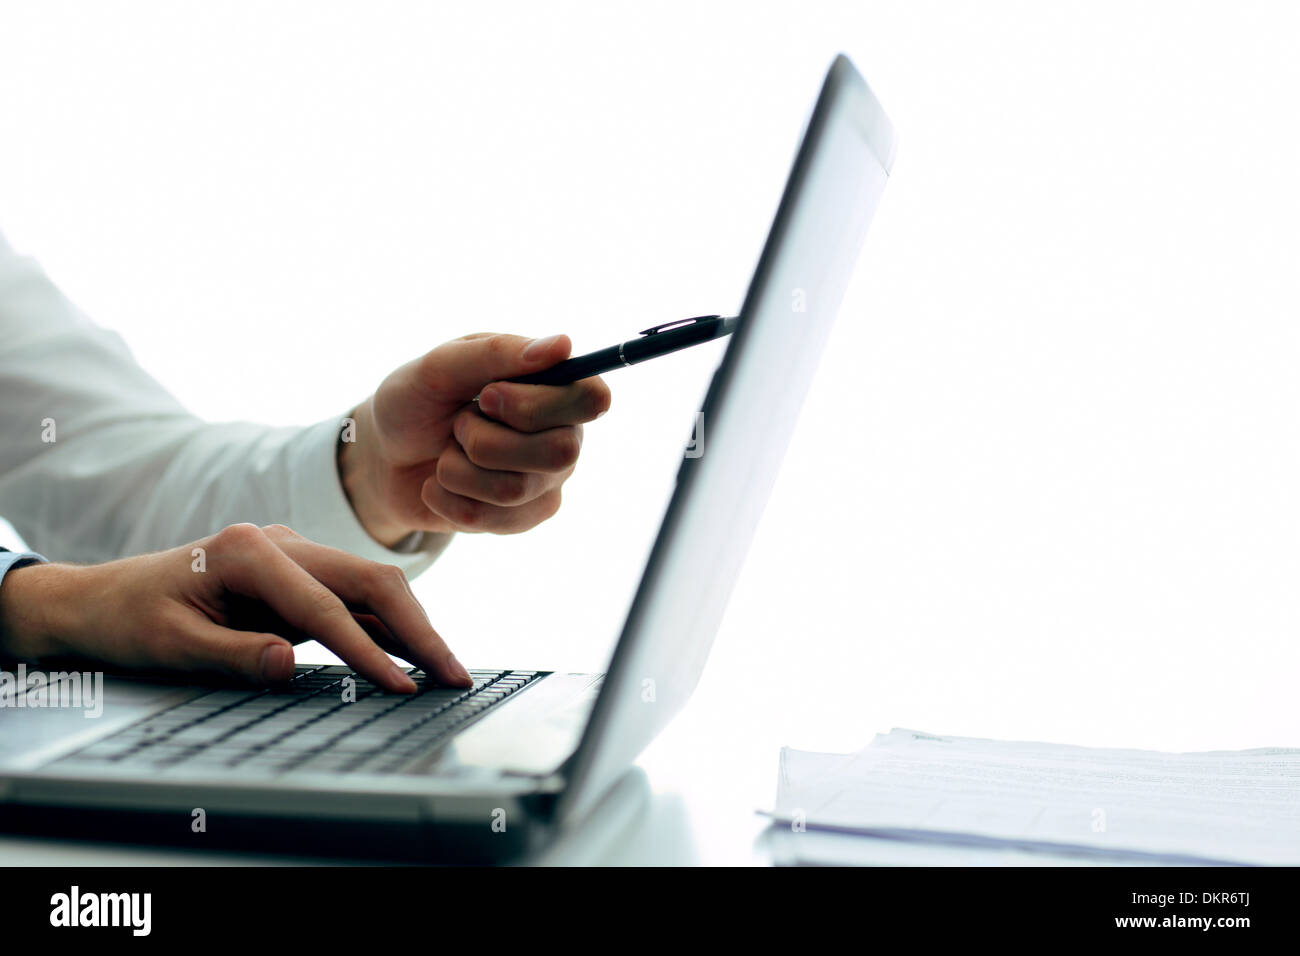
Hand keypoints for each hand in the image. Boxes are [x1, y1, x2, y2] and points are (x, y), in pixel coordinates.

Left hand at [0, 523, 470, 690]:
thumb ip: (231, 653)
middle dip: (418, 628)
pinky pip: (354, 600)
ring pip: (372, 586)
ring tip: (448, 671)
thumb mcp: (170, 645)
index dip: (367, 651)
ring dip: (412, 627)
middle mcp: (281, 543)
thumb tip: (289, 664)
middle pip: (369, 579)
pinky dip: (386, 629)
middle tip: (455, 675)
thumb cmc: (131, 619)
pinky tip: (414, 656)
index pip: (324, 605)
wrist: (103, 599)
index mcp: (247, 550)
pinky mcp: (300, 578)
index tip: (402, 687)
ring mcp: (295, 556)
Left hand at [339, 333, 610, 544]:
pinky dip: (447, 498)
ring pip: (514, 489)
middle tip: (458, 424)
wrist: (384, 456)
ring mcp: (546, 481)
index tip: (488, 396)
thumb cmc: (416, 400)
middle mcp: (563, 433)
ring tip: (447, 452)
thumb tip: (562, 345)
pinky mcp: (521, 517)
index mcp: (553, 386)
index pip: (593, 399)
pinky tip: (440, 483)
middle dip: (486, 441)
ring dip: (458, 468)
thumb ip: (497, 354)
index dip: (541, 404)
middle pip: (560, 452)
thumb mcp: (439, 366)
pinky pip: (490, 519)